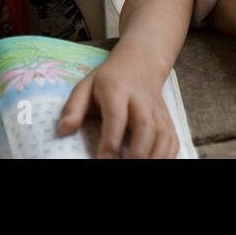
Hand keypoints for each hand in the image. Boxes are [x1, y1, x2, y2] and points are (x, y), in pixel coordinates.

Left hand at [56, 47, 179, 157]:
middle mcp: (141, 100)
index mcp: (117, 90)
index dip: (111, 140)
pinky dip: (169, 156)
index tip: (103, 160)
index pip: (116, 116)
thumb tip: (63, 131)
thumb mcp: (86, 86)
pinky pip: (173, 140)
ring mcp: (158, 111)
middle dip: (138, 151)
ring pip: (163, 134)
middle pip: (145, 126)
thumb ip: (74, 108)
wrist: (140, 63)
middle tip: (127, 166)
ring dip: (155, 157)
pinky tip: (158, 165)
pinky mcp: (168, 120)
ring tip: (144, 171)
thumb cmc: (109, 80)